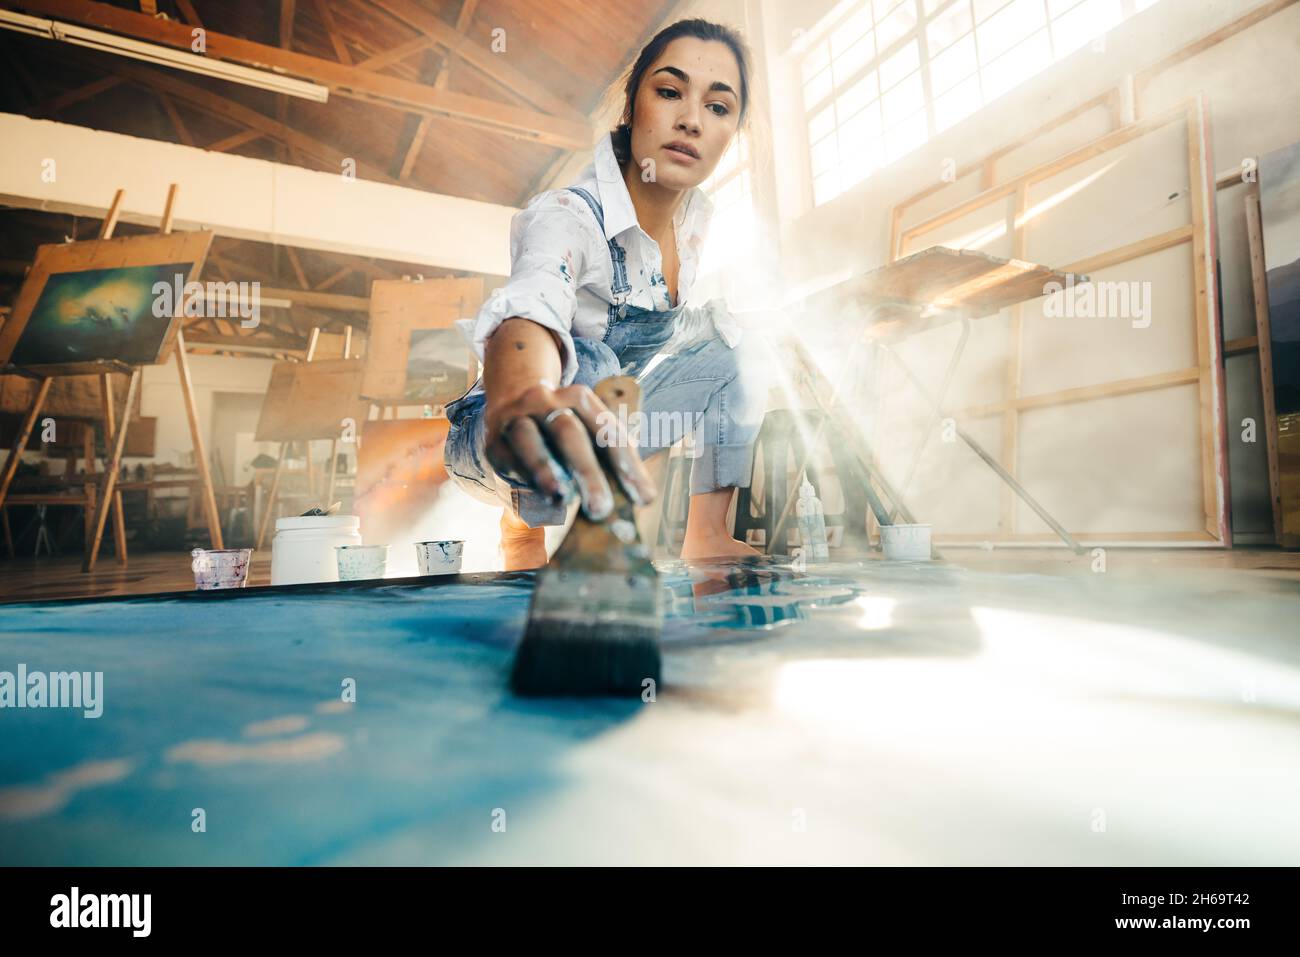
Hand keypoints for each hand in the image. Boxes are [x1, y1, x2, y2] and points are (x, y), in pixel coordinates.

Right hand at [484, 380, 657, 520]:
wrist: (514, 397)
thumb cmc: (567, 426)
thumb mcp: (592, 429)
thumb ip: (614, 457)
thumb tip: (643, 496)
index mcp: (580, 398)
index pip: (608, 432)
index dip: (627, 466)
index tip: (643, 498)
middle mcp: (546, 402)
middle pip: (569, 434)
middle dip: (586, 471)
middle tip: (601, 508)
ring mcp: (517, 417)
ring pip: (530, 440)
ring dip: (545, 469)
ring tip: (560, 498)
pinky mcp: (494, 438)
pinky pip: (506, 456)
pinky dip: (520, 475)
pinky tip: (534, 496)